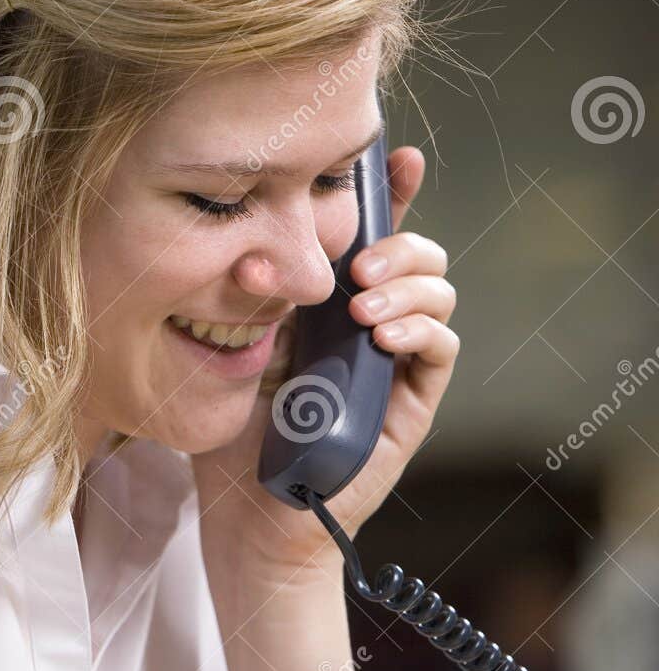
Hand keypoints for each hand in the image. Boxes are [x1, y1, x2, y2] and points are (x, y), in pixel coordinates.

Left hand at [191, 145, 458, 577]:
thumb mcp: (230, 347)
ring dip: (408, 283)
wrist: (248, 516)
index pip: (364, 233)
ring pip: (437, 291)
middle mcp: (364, 322)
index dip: (385, 191)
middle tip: (356, 262)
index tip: (393, 155)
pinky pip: (440, 349)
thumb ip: (247, 297)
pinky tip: (384, 331)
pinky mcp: (409, 400)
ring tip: (364, 300)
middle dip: (397, 239)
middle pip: (413, 253)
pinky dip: (421, 328)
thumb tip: (245, 242)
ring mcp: (391, 360)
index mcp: (322, 300)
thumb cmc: (230, 433)